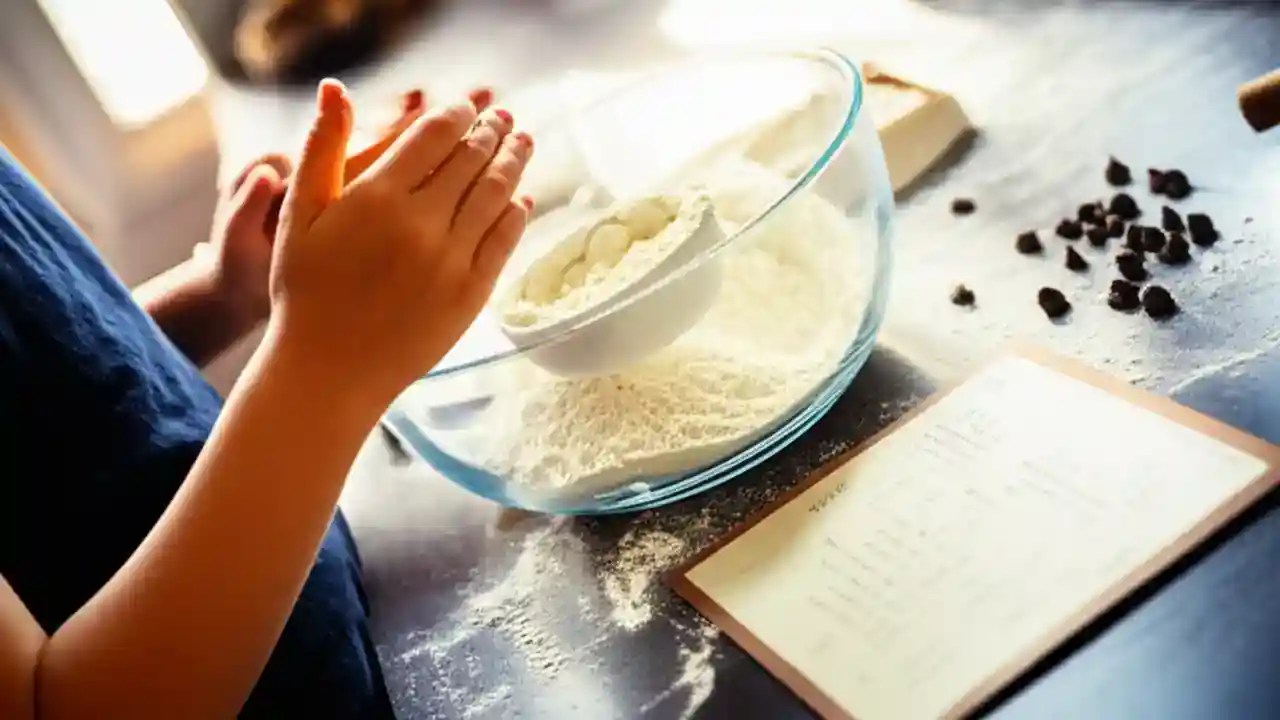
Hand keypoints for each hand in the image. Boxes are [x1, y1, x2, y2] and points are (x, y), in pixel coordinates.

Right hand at [267, 80, 532, 400]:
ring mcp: (451, 260)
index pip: (433, 135)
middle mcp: (420, 223)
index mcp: (377, 197)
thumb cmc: (305, 290)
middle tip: (505, 117)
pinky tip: (520, 198)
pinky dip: (516, 212)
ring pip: (495, 194)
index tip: (468, 105)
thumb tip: (333, 87)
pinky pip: (503, 240)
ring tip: (522, 143)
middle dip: (491, 132)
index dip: (456, 114)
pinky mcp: (471, 293)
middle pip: (470, 160)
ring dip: (513, 162)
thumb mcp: (300, 214)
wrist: (328, 371)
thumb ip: (322, 147)